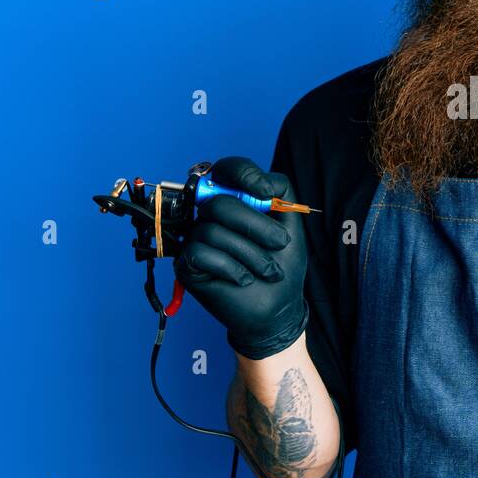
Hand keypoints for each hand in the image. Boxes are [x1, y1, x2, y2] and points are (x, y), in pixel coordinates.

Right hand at [173, 156, 307, 358]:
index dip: (241, 173)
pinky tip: (243, 279)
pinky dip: (230, 267)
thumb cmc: (281, 264)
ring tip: (266, 270)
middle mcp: (209, 216)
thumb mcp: (290, 223)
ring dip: (250, 253)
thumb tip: (261, 182)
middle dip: (256, 226)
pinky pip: (201, 253)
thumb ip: (280, 192)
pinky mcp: (186, 265)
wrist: (277, 307)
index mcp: (233, 200)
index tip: (264, 191)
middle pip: (219, 203)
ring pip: (212, 230)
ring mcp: (195, 239)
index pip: (225, 170)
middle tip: (280, 244)